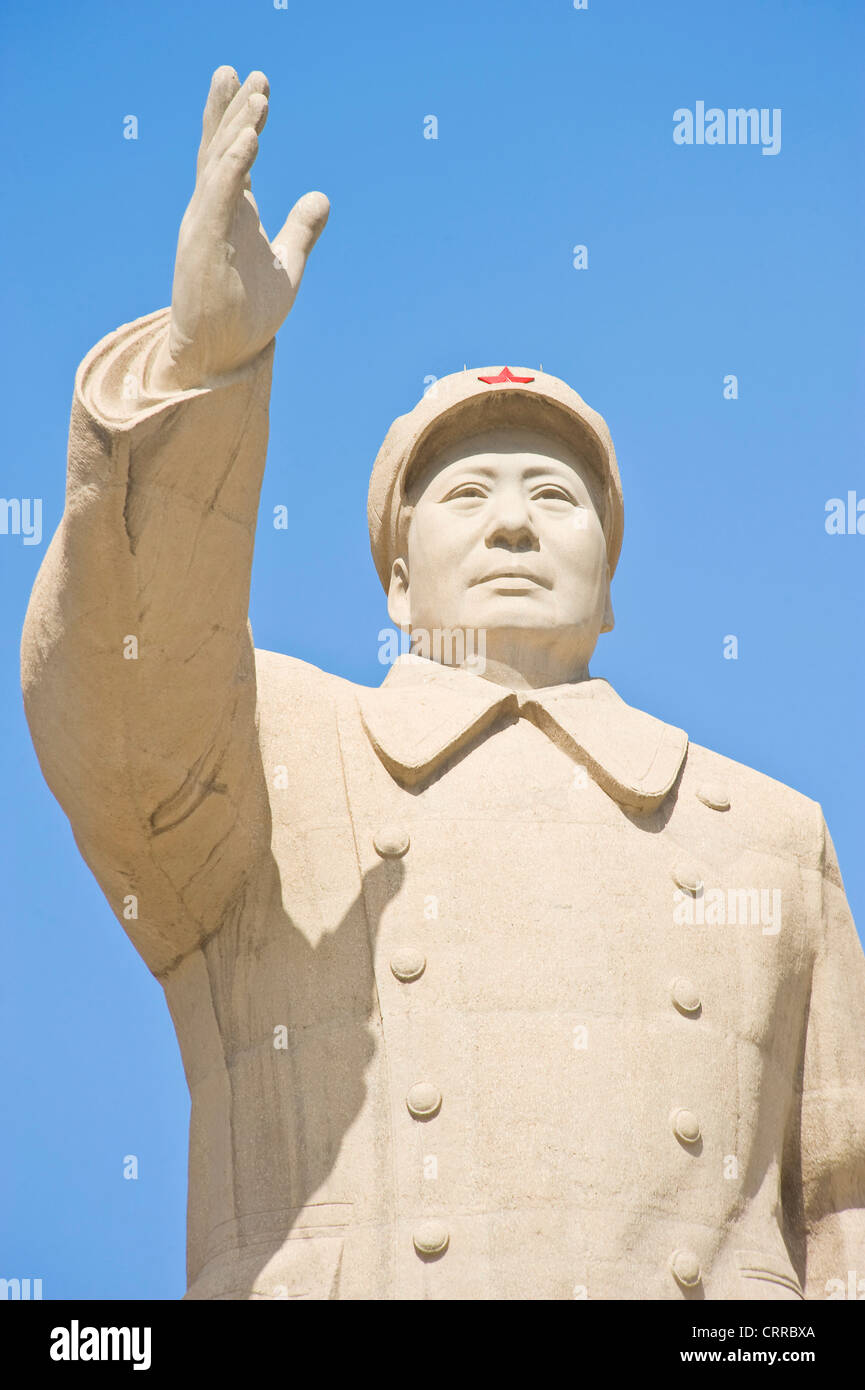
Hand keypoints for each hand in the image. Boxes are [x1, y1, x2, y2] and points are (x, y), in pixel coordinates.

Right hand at [151, 66, 328, 391]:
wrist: (221, 357)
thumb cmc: (246, 315)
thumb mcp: (287, 266)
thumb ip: (301, 230)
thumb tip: (322, 198)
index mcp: (231, 213)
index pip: (234, 155)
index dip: (245, 120)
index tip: (260, 87)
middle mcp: (213, 211)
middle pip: (220, 148)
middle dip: (233, 109)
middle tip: (249, 73)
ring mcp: (204, 225)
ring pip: (218, 164)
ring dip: (235, 127)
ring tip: (257, 97)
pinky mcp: (202, 244)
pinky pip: (217, 196)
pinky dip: (232, 165)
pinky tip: (249, 139)